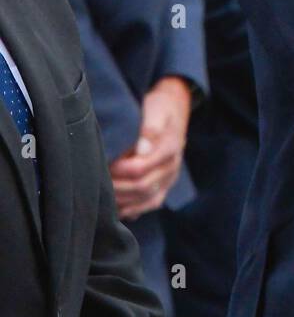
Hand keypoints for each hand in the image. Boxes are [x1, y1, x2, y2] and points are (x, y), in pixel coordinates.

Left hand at [110, 77, 191, 219]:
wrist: (174, 109)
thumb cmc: (159, 107)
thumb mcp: (156, 109)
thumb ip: (150, 127)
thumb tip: (142, 149)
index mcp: (170, 148)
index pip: (141, 168)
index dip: (119, 170)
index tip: (104, 163)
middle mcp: (172, 167)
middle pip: (142, 187)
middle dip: (117, 187)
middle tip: (97, 181)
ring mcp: (170, 179)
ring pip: (146, 200)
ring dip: (123, 200)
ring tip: (103, 195)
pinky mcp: (165, 185)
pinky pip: (150, 204)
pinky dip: (133, 209)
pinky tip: (116, 208)